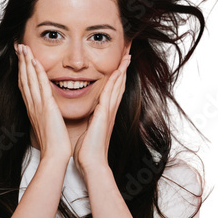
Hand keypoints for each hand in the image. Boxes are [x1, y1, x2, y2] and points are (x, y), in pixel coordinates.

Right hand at [15, 43, 71, 163]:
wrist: (55, 154)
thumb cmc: (54, 142)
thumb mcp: (48, 124)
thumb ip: (46, 113)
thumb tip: (47, 108)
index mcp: (33, 109)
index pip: (25, 85)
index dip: (22, 70)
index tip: (21, 57)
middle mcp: (32, 105)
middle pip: (24, 79)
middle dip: (21, 61)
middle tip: (18, 46)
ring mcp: (38, 105)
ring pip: (29, 79)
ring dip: (26, 62)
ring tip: (23, 47)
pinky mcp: (46, 107)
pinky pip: (40, 86)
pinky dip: (37, 72)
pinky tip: (34, 61)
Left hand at [73, 53, 130, 179]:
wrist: (92, 164)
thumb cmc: (88, 152)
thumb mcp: (89, 132)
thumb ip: (91, 123)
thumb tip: (90, 120)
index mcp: (105, 114)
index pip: (112, 91)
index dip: (117, 76)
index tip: (119, 63)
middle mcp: (109, 111)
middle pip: (119, 85)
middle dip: (123, 68)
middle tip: (129, 52)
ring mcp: (109, 112)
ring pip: (118, 86)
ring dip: (122, 70)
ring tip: (127, 55)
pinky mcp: (104, 115)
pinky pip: (110, 94)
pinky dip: (115, 81)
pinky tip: (117, 70)